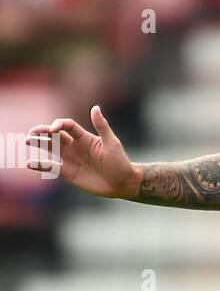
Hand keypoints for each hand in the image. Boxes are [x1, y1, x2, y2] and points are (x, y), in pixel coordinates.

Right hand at [26, 105, 140, 199]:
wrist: (121, 183)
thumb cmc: (119, 162)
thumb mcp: (111, 143)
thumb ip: (102, 126)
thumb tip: (95, 107)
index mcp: (84, 137)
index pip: (67, 126)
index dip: (59, 125)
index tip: (54, 129)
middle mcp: (74, 146)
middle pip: (55, 135)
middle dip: (43, 132)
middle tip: (32, 131)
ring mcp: (69, 159)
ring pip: (50, 148)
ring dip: (38, 143)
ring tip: (27, 140)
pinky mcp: (67, 172)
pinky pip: (51, 167)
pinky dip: (40, 165)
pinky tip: (29, 164)